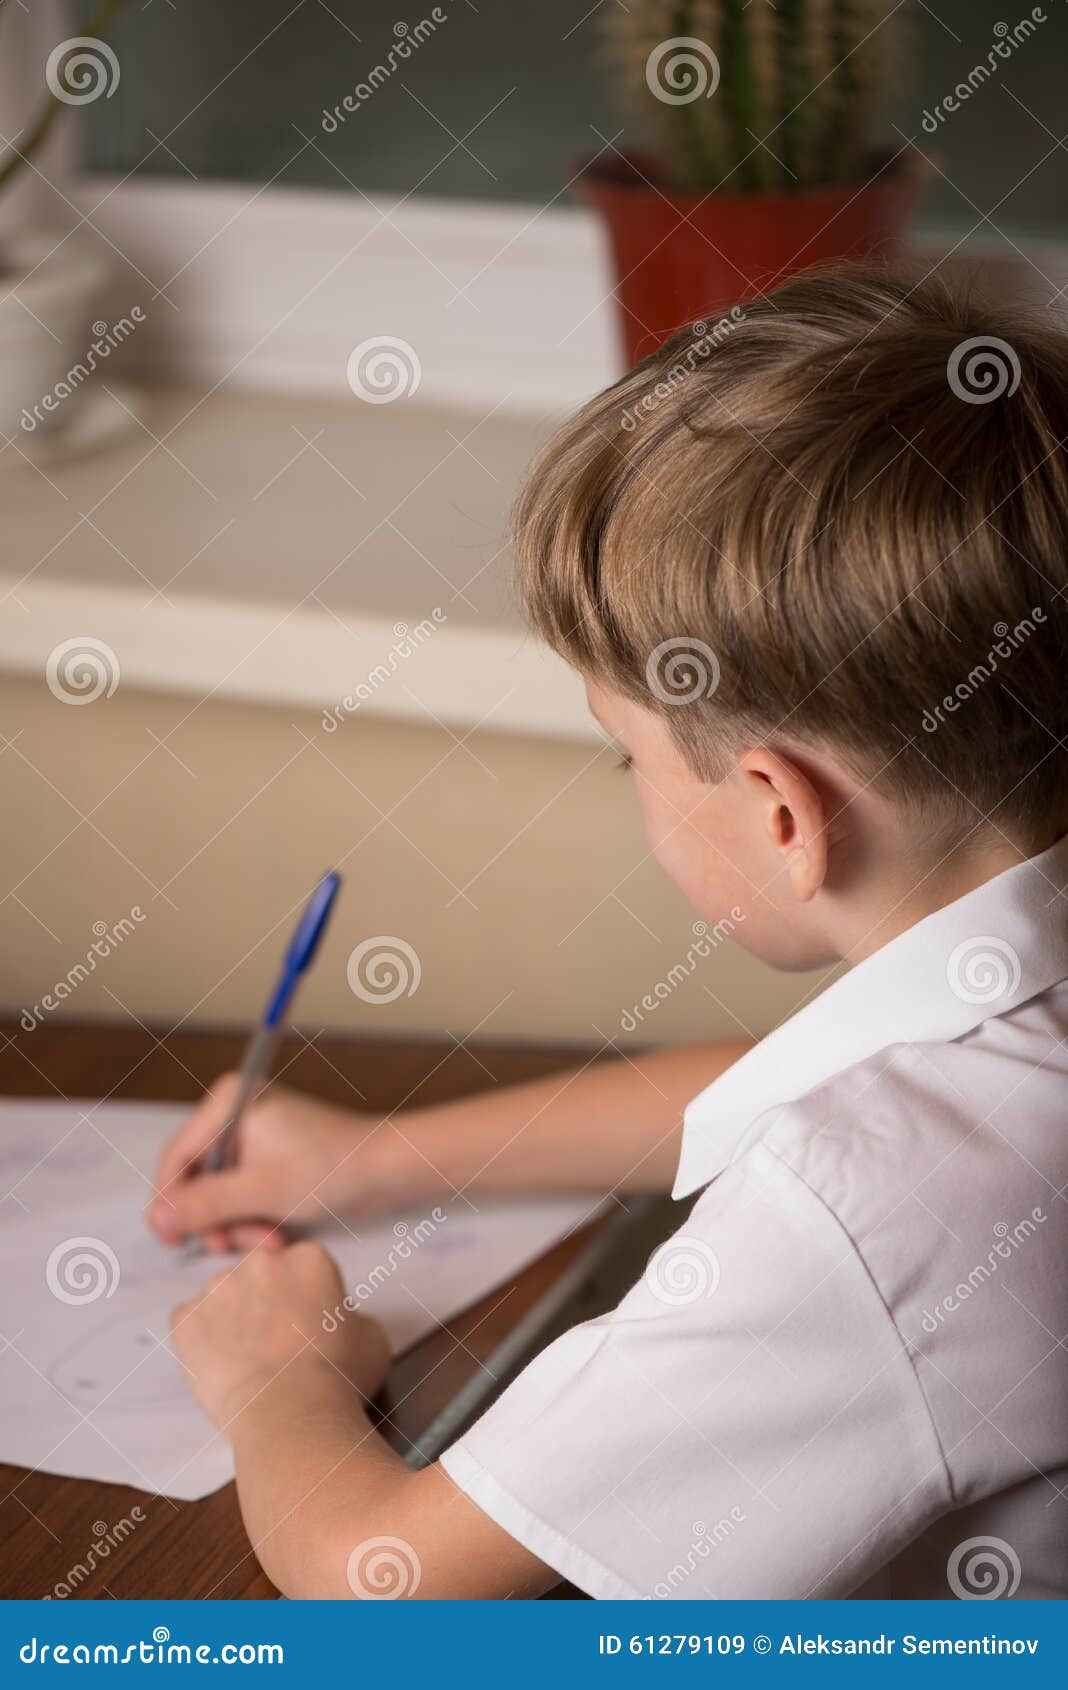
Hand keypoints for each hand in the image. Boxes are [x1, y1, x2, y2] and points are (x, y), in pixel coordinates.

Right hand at [147, 1076, 399, 1252]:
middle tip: (233, 1247)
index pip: (177, 1157)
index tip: (172, 1240)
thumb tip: (157, 1218)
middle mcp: (236, 1113)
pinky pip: (243, 1195)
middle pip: (197, 1179)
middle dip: (217, 1218)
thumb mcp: (261, 1191)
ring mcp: (253, 1136)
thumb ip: (204, 1204)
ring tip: (268, 1243)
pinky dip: (254, 1219)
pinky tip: (275, 1235)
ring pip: (220, 1194)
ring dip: (239, 1225)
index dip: (169, 1202)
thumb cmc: (332, 1168)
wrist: (389, 1168)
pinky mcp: (270, 1159)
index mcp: (229, 1103)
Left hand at [170, 1240, 389, 1431]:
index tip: (310, 1332)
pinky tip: (221, 1368)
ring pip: (224, 1299)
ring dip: (232, 1321)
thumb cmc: (337, 1377)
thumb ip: (352, 1317)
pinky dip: (200, 1342)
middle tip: (278, 1348)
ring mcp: (218, 1287)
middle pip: (261, 1278)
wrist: (289, 1412)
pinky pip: (190, 1323)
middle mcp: (261, 1261)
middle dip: (267, 1305)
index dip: (308, 1305)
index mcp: (308, 1259)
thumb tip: (338, 1323)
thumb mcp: (372, 1339)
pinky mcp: (185, 1317)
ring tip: (249, 1364)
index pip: (304, 1273)